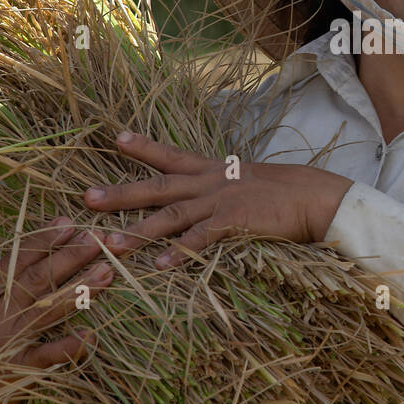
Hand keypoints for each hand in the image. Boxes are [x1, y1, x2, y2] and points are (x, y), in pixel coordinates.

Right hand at [0, 215, 114, 403]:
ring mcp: (5, 344)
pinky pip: (46, 357)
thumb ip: (2, 277)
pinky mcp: (18, 372)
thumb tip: (40, 238)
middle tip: (99, 239)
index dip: (43, 241)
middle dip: (70, 256)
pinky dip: (68, 347)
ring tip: (107, 272)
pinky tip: (90, 336)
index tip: (70, 223)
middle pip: (36, 280)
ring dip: (80, 289)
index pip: (14, 261)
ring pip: (47, 310)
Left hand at [83, 131, 352, 267]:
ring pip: (171, 216)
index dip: (144, 147)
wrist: (316, 197)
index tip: (116, 138)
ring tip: (110, 243)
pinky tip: (159, 265)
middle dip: (121, 193)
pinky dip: (180, 252)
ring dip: (139, 230)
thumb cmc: (285, 193)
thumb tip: (207, 195)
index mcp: (214, 169)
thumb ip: (225, 186)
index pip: (172, 155)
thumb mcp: (249, 181)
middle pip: (157, 187)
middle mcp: (211, 182)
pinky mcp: (235, 222)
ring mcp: (221, 201)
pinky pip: (200, 239)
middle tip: (87, 198)